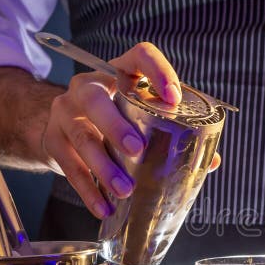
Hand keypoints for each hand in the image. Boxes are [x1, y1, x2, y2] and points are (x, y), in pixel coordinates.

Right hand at [42, 42, 220, 218]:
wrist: (60, 125)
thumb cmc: (116, 119)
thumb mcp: (140, 115)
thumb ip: (174, 133)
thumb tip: (211, 162)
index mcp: (119, 74)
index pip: (140, 57)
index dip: (158, 72)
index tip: (174, 97)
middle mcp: (89, 88)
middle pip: (97, 100)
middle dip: (116, 126)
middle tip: (137, 150)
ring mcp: (66, 113)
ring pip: (82, 138)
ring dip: (104, 166)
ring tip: (125, 190)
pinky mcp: (53, 140)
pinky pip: (70, 167)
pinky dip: (88, 190)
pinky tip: (104, 207)